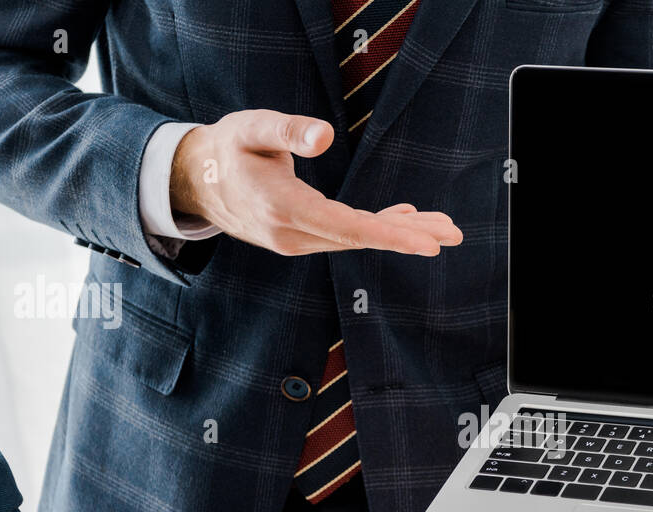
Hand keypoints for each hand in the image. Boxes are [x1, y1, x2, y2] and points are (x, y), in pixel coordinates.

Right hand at [170, 109, 461, 256]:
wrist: (199, 180)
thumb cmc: (228, 146)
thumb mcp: (251, 127)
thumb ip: (287, 130)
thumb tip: (324, 135)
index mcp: (281, 207)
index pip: (346, 227)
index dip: (389, 235)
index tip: (427, 243)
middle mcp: (291, 234)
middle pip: (360, 237)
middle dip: (408, 236)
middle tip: (453, 233)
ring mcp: (296, 241)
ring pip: (356, 239)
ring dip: (400, 232)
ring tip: (443, 228)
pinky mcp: (301, 239)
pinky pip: (345, 236)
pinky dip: (377, 227)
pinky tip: (406, 217)